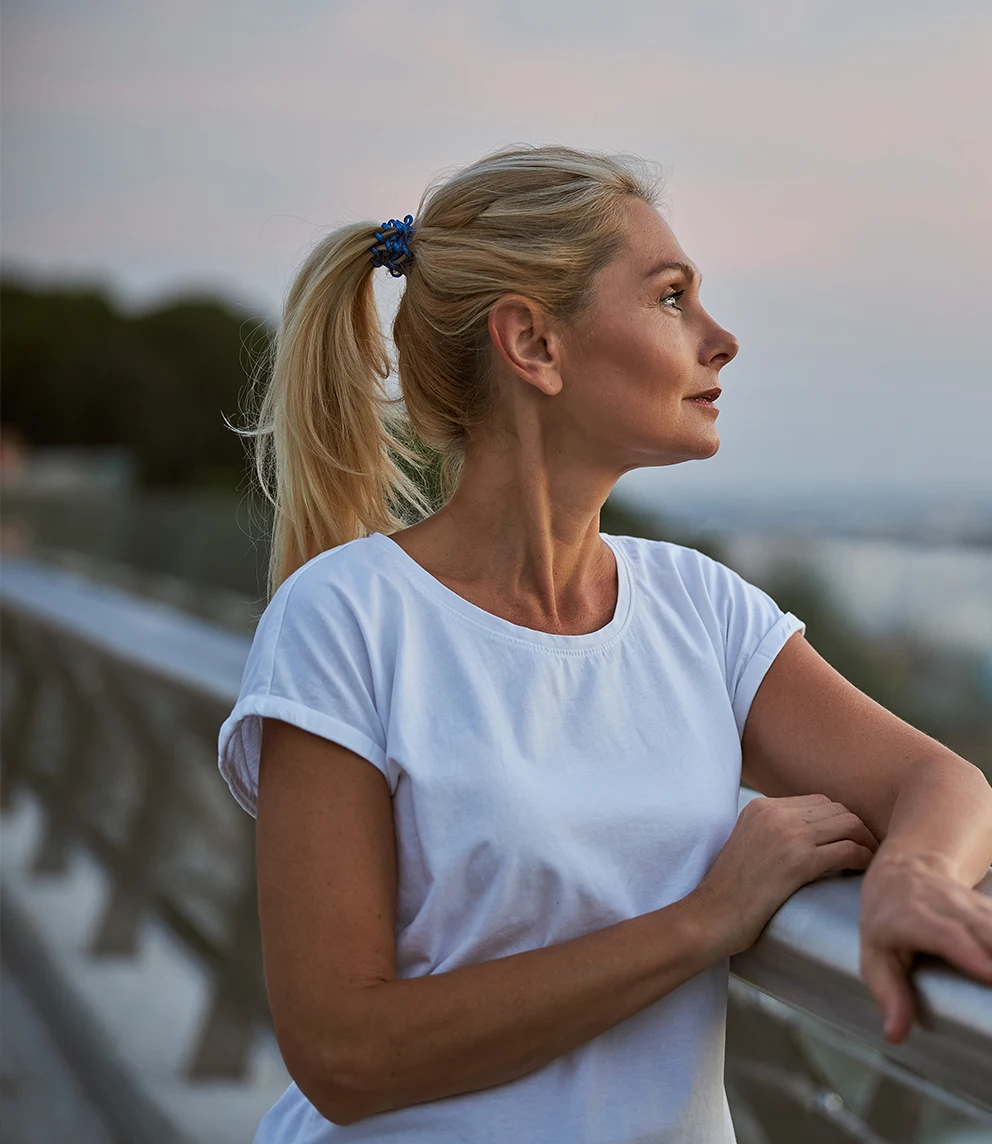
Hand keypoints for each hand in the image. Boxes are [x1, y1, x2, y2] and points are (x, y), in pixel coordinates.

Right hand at [693, 793, 878, 956]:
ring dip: (865, 842)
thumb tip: (817, 837)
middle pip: (836, 809)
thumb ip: (775, 831)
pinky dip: (862, 859)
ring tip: (867, 861)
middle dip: (856, 828)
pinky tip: (862, 871)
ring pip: (848, 825)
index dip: (839, 820)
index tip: (848, 839)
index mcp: (761, 806)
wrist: (713, 913)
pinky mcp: (798, 861)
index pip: (818, 801)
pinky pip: (848, 850)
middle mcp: (775, 813)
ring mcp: (787, 834)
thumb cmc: (731, 889)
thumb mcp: (748, 842)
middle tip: (865, 850)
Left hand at [859, 851, 991, 1043]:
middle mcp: (945, 905)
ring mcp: (970, 902)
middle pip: (981, 926)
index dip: (969, 952)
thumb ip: (889, 994)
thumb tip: (895, 1035)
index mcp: (912, 917)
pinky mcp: (987, 907)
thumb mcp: (875, 955)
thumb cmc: (887, 922)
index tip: (991, 974)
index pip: (945, 933)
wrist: (902, 872)